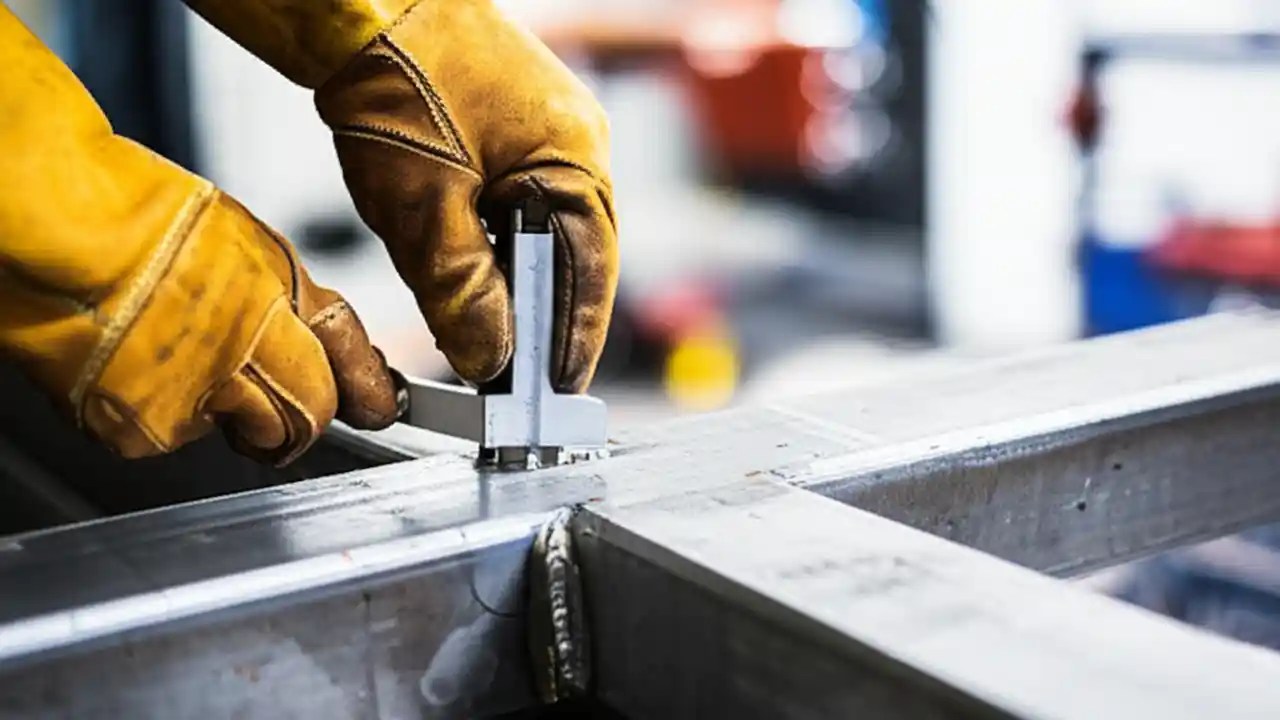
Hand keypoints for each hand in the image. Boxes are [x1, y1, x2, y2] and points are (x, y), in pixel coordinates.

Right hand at [78, 187, 402, 464]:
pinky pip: (167, 435)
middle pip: (301, 424)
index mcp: (271, 310)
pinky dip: (157, 410)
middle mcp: (234, 366)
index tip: (378, 405)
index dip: (365, 393)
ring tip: (179, 353)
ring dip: (222, 408)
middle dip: (297, 412)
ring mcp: (181, 405)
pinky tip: (135, 363)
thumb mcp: (249, 243)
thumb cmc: (135, 215)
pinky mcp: (131, 433)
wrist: (44, 226)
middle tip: (269, 385)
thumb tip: (334, 341)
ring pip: (234, 432)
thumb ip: (299, 304)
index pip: (342, 375)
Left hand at [315, 0, 618, 391]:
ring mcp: (545, 127)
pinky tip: (467, 269)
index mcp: (577, 158)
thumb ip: (461, 292)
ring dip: (513, 279)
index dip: (573, 337)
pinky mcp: (509, 123)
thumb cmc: (398, 77)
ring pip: (539, 229)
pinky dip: (494, 242)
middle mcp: (575, 142)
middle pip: (571, 252)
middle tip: (520, 376)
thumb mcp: (426, 206)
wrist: (360, 0)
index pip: (590, 270)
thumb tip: (486, 357)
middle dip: (543, 315)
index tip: (556, 388)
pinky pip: (516, 198)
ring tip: (488, 331)